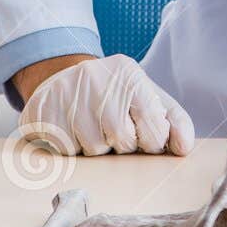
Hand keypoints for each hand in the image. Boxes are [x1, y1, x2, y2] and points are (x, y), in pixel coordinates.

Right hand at [19, 53, 194, 155]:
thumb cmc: (114, 96)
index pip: (154, 126)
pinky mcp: (42, 110)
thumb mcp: (147, 97)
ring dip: (96, 148)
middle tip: (113, 130)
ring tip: (91, 128)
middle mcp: (97, 78)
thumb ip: (172, 120)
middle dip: (122, 145)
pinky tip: (70, 130)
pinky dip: (72, 149)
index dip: (152, 142)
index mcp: (129, 75)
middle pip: (123, 140)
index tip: (145, 136)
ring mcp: (66, 93)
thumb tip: (184, 148)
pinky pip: (67, 151)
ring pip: (94, 149)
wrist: (62, 80)